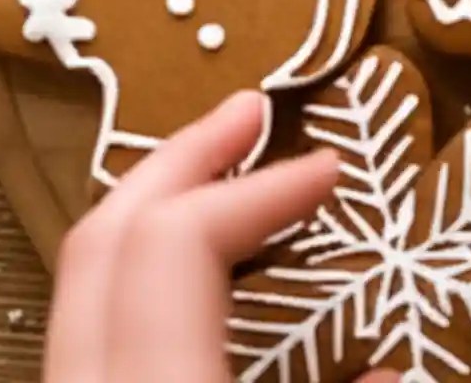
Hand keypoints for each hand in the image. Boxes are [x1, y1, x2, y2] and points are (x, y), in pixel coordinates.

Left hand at [44, 91, 399, 382]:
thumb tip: (387, 374)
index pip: (180, 244)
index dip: (259, 189)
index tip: (328, 167)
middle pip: (108, 232)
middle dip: (186, 158)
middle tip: (250, 114)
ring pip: (83, 272)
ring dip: (155, 204)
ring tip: (219, 172)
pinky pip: (86, 315)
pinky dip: (136, 266)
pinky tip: (183, 275)